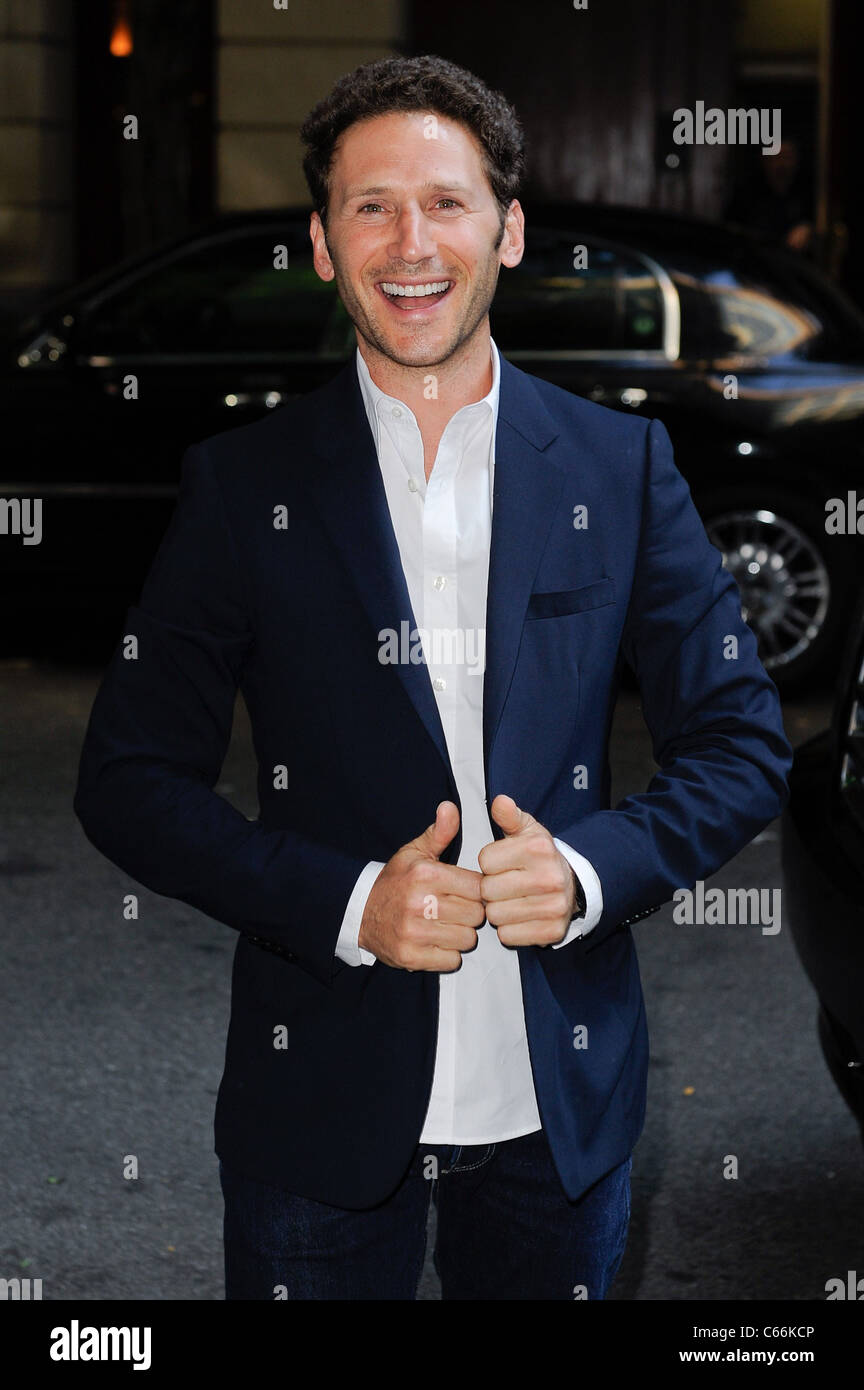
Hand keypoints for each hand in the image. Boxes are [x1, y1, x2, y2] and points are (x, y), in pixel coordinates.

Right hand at [358, 801, 484, 970]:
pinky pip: (451, 960)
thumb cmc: (395, 881)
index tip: (465, 891)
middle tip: (454, 909)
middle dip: (470, 913)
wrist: (360, 912)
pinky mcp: (410, 957)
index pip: (478, 887)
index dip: (476, 891)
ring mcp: (414, 932)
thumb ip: (439, 832)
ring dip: (460, 934)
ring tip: (445, 925)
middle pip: (476, 915)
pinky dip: (447, 954)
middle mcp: (420, 903)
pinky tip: (435, 941)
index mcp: (426, 875)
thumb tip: (450, 807)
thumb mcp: (414, 852)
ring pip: (466, 939)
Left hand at [479, 794, 579, 946]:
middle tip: (505, 884)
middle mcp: (549, 878)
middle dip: (490, 887)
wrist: (572, 884)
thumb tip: (500, 802)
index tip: (502, 863)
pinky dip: (508, 929)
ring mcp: (553, 907)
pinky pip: (507, 936)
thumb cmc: (540, 857)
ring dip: (497, 909)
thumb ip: (509, 815)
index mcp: (539, 849)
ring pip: (495, 915)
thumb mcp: (527, 830)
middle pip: (487, 890)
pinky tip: (519, 916)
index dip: (489, 863)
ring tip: (511, 899)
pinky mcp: (552, 932)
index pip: (485, 860)